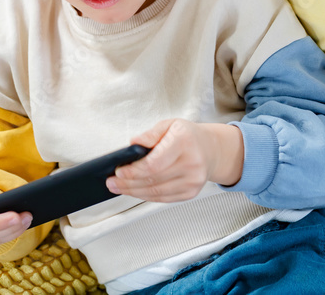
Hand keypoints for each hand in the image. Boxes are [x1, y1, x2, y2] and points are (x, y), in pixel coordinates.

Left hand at [107, 120, 243, 201]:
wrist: (212, 149)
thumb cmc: (188, 136)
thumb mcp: (170, 125)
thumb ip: (151, 134)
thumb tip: (133, 144)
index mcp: (184, 142)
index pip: (154, 164)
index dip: (133, 171)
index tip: (119, 170)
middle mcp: (192, 163)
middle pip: (152, 180)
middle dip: (128, 182)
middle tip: (112, 181)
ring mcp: (193, 180)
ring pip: (155, 192)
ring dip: (133, 191)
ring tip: (119, 187)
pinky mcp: (191, 192)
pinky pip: (163, 198)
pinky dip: (146, 196)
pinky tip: (135, 191)